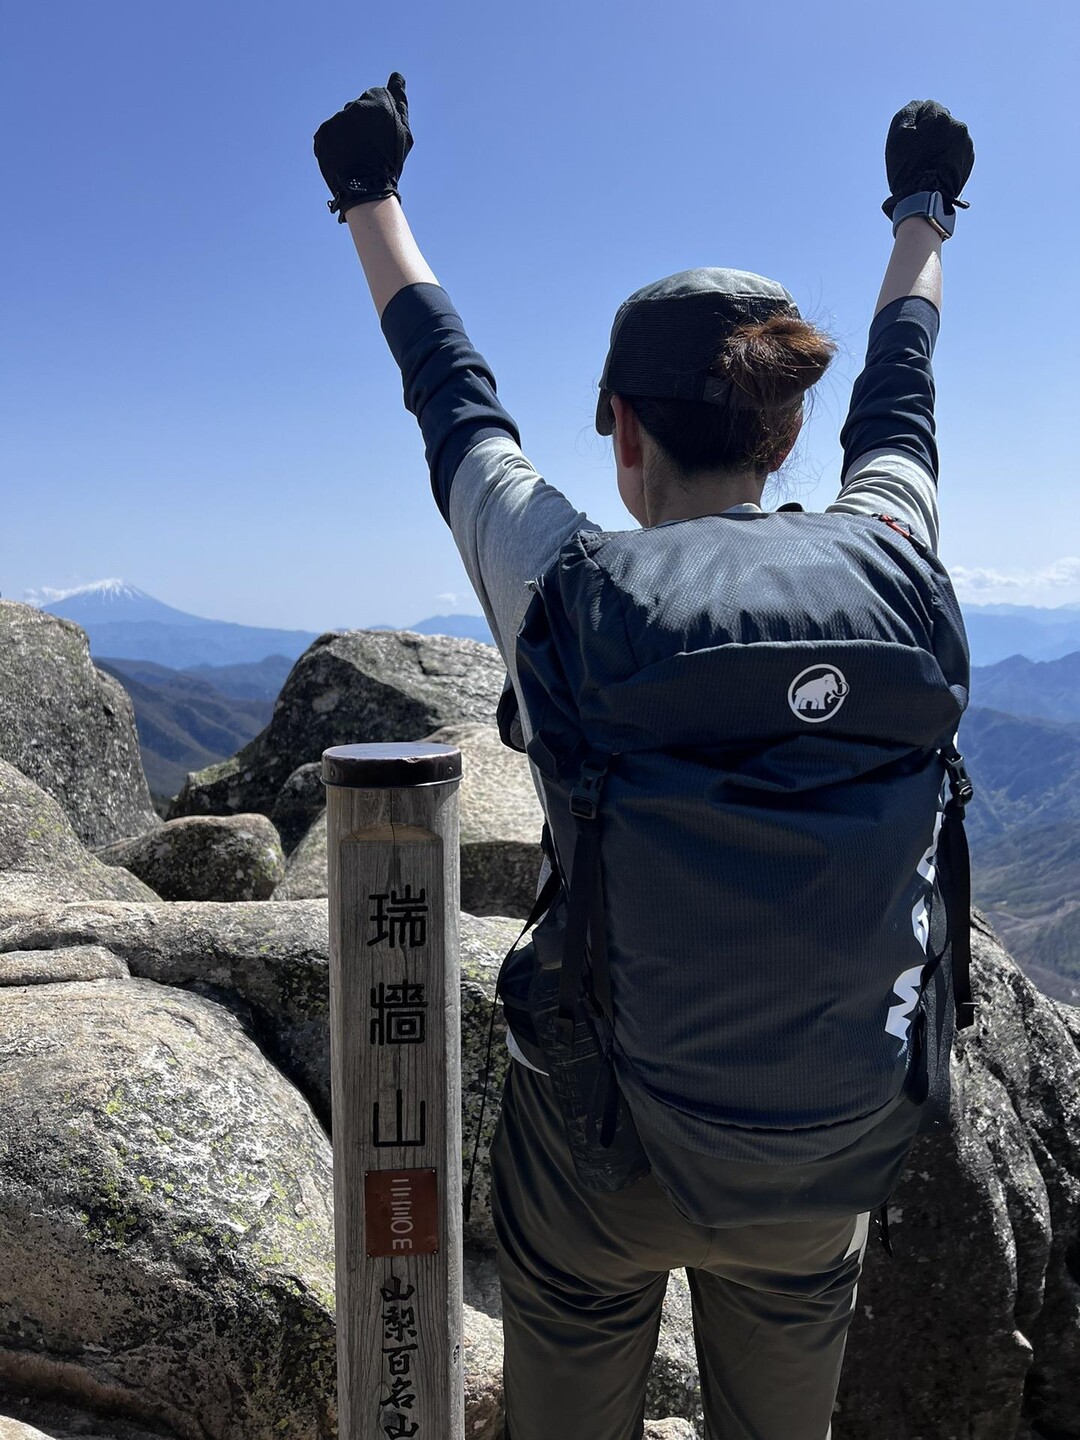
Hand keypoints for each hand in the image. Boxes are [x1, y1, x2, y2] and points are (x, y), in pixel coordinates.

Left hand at [314, 72, 412, 221]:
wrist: (366, 189)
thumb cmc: (389, 161)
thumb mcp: (402, 131)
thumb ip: (399, 100)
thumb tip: (396, 76)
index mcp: (374, 102)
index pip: (374, 98)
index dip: (379, 118)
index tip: (381, 136)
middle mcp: (353, 107)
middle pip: (356, 110)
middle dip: (362, 126)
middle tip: (370, 149)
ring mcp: (335, 121)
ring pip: (342, 123)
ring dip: (348, 136)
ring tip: (357, 156)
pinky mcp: (322, 134)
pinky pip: (328, 135)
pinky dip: (334, 145)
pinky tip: (344, 158)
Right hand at [882, 100, 973, 217]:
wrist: (925, 201)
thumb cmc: (908, 168)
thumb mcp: (898, 135)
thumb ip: (909, 112)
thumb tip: (919, 106)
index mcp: (941, 117)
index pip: (926, 107)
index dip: (915, 123)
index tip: (909, 141)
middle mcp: (958, 127)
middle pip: (940, 121)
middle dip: (930, 132)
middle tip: (917, 154)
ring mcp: (966, 144)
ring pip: (949, 136)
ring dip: (939, 144)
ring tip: (927, 164)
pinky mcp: (969, 160)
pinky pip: (955, 151)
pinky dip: (946, 156)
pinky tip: (936, 170)